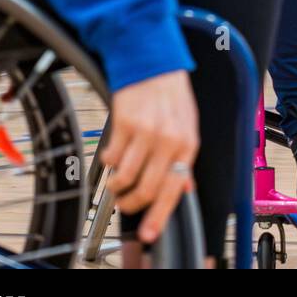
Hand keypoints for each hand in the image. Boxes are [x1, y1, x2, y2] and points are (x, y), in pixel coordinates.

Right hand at [100, 70, 198, 243]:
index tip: (149, 233)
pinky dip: (109, 163)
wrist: (152, 62)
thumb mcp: (188, 125)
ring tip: (117, 180)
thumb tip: (185, 188)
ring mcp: (146, 133)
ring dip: (117, 186)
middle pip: (147, 189)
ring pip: (124, 178)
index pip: (174, 190)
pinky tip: (115, 152)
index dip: (159, 216)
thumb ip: (184, 158)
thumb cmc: (170, 96)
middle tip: (125, 203)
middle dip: (132, 204)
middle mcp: (169, 140)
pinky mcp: (124, 124)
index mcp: (188, 144)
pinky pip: (110, 159)